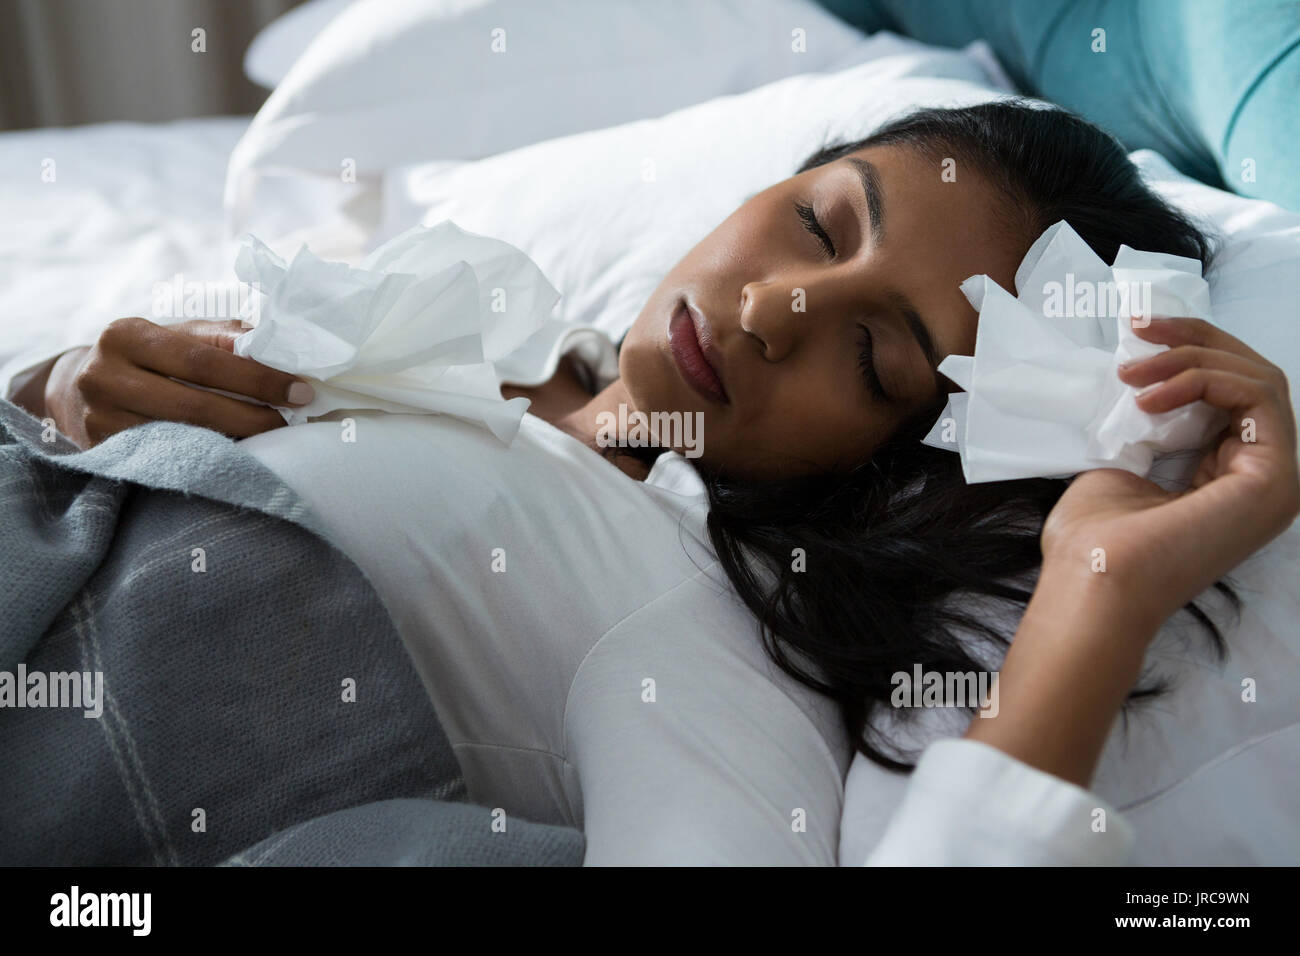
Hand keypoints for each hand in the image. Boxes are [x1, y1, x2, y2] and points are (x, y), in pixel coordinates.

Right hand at [44, 317, 314, 448]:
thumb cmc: (148, 359)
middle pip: (194, 403)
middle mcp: (104, 375)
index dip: (257, 377)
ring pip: (183, 436)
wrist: (78, 392)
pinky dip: (210, 459)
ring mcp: (100, 419)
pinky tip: (240, 457)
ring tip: (275, 438)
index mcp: (127, 335)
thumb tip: (283, 340)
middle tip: (295, 419)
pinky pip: (169, 460)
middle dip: (253, 414)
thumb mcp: (175, 336)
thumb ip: (223, 337)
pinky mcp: (105, 453)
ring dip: (237, 441)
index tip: (299, 390)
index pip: (203, 359)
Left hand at [1041, 316, 1299, 629]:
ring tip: (1132, 373)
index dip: (1189, 350)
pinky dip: (1205, 379)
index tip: (1135, 330)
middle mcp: (1263, 476)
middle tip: (1138, 327)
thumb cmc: (1094, 539)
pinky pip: (1259, 396)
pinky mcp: (1277, 478)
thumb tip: (1146, 381)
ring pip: (1259, 378)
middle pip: (1252, 376)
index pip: (1230, 392)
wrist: (1094, 581)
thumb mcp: (1123, 462)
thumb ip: (1150, 425)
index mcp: (1230, 475)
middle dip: (1194, 339)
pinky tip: (1153, 397)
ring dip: (1190, 359)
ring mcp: (1277, 479)